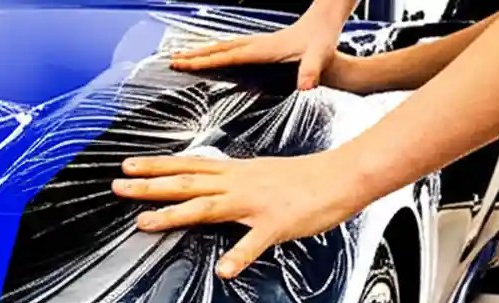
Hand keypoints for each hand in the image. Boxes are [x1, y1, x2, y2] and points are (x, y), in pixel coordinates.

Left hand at [111, 152, 370, 278]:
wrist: (343, 175)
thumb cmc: (306, 178)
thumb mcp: (262, 174)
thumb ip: (235, 182)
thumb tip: (213, 187)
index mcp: (237, 172)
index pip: (189, 165)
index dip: (157, 166)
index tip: (127, 165)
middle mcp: (240, 184)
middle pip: (187, 183)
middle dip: (151, 185)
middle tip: (117, 186)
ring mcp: (256, 204)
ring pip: (208, 207)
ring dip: (175, 214)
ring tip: (145, 223)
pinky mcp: (277, 224)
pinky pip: (255, 243)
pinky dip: (240, 257)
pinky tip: (223, 271)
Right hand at [171, 17, 347, 89]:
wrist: (327, 20)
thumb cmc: (323, 39)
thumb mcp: (320, 56)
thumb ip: (311, 71)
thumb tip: (305, 86)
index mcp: (262, 49)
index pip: (226, 56)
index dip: (203, 61)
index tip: (182, 64)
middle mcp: (256, 44)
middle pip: (217, 49)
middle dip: (194, 55)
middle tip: (172, 60)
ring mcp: (257, 43)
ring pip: (222, 47)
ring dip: (202, 51)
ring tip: (183, 56)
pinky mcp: (261, 45)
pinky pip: (231, 48)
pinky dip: (216, 51)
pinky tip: (213, 56)